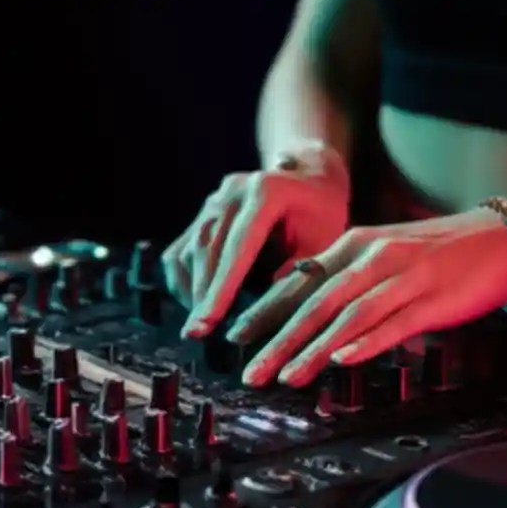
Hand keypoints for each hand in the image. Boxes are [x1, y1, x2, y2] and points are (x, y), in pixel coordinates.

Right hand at [161, 143, 350, 336]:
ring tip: (202, 322)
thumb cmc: (322, 213)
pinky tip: (197, 303)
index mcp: (267, 191)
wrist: (308, 174)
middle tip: (198, 333)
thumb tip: (267, 309)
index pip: (238, 245)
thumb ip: (300, 272)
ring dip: (192, 289)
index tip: (208, 321)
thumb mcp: (326, 242)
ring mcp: (213, 199)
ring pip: (189, 251)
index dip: (221, 286)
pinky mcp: (201, 213)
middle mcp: (233, 190)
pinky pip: (181, 250)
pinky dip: (184, 280)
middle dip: (201, 294)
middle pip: (207, 248)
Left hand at [224, 208, 506, 386]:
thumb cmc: (438, 251)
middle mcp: (372, 257)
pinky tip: (341, 361)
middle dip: (277, 340)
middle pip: (314, 303)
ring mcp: (402, 278)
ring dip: (313, 349)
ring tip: (286, 376)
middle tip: (251, 371)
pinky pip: (392, 324)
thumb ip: (340, 274)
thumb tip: (294, 295)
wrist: (504, 236)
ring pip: (347, 317)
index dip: (265, 312)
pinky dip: (364, 343)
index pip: (298, 282)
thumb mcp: (380, 252)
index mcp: (353, 245)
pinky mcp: (431, 299)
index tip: (235, 337)